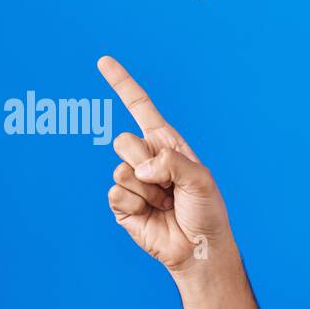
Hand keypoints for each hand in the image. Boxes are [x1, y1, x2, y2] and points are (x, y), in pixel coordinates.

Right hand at [97, 56, 230, 274]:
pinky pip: (116, 193)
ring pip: (121, 169)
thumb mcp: (200, 178)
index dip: (121, 84)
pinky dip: (136, 205)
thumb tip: (140, 168)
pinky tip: (152, 214)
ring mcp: (132, 181)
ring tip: (165, 203)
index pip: (140, 107)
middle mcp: (146, 158)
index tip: (103, 61)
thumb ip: (172, 162)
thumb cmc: (205, 211)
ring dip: (148, 190)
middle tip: (169, 186)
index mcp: (166, 144)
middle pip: (123, 140)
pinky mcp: (122, 205)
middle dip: (148, 163)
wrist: (200, 247)